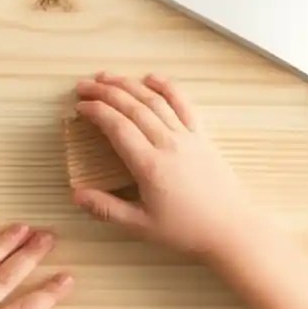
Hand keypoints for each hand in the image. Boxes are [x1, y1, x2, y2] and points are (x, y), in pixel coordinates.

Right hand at [72, 73, 256, 260]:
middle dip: (105, 92)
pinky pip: (183, 104)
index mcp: (150, 165)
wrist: (231, 229)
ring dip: (129, 84)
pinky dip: (167, 87)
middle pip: (132, 107)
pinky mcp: (202, 135)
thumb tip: (76, 196)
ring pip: (155, 100)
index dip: (96, 111)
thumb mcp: (142, 226)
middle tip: (84, 85)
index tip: (80, 106)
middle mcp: (168, 144)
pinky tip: (151, 78)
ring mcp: (187, 136)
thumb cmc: (186, 231)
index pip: (117, 127)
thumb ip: (107, 209)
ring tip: (108, 77)